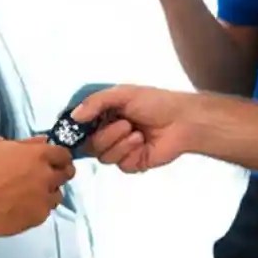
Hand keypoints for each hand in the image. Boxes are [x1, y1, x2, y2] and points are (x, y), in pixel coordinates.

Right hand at [0, 139, 74, 236]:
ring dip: (48, 193)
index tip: (57, 163)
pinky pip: (45, 211)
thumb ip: (27, 145)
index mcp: (38, 155)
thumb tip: (44, 141)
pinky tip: (22, 207)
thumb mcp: (1, 149)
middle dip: (58, 175)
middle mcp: (46, 175)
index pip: (64, 155)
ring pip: (57, 195)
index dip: (62, 159)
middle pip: (65, 175)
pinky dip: (37, 209)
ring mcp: (44, 197)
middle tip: (44, 180)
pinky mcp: (38, 217)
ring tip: (31, 195)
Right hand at [72, 85, 195, 173]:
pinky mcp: (131, 163)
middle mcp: (108, 132)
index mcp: (104, 115)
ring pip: (102, 156)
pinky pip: (119, 164)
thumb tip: (74, 116)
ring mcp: (119, 149)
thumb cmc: (156, 103)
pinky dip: (130, 152)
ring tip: (138, 132)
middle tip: (125, 124)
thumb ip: (96, 102)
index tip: (75, 129)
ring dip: (120, 143)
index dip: (74, 130)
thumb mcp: (124, 94)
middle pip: (88, 145)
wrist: (183, 121)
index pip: (79, 126)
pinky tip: (143, 142)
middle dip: (106, 136)